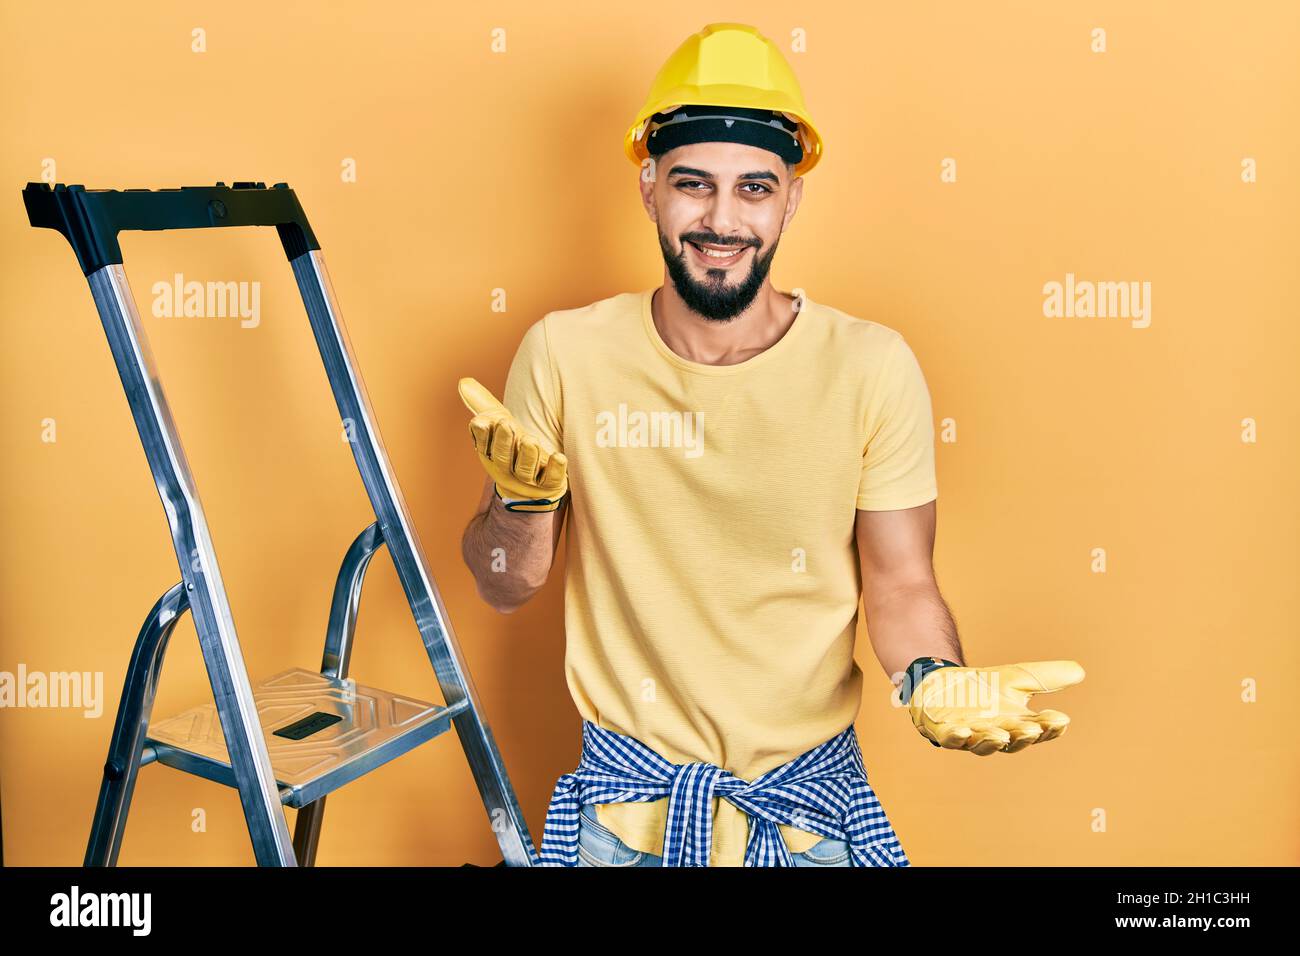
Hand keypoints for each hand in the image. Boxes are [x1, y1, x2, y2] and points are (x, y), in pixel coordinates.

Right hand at [457, 377, 567, 512]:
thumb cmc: (512, 447)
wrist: (531, 485)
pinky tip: (559, 456)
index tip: (483, 421)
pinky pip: (550, 479)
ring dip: (527, 454)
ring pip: (525, 469)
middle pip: (501, 457)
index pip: (483, 444)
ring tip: (530, 440)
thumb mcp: (498, 424)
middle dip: (503, 441)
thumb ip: (484, 404)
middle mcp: (505, 467)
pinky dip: (555, 469)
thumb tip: (464, 382)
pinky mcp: (548, 485)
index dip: (482, 434)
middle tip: (506, 424)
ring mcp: (526, 479)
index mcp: (490, 453)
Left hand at [907, 660, 1084, 754]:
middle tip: (1034, 727)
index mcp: (1016, 726)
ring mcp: (968, 736)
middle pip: (1012, 741)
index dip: (1049, 728)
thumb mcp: (1017, 677)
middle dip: (1023, 735)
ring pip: (982, 744)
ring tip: (1001, 734)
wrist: (945, 681)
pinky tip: (963, 731)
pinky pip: (950, 738)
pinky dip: (957, 737)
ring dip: (992, 740)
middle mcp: (994, 735)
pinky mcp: (943, 731)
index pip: (1038, 730)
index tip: (1061, 719)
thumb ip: (1045, 677)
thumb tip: (1080, 672)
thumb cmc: (985, 686)